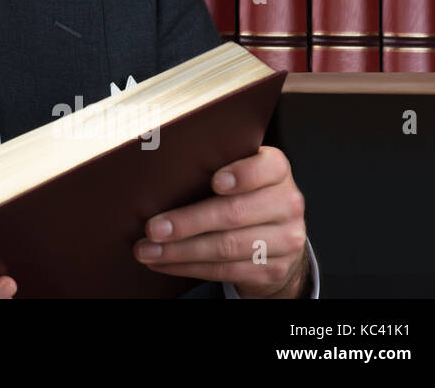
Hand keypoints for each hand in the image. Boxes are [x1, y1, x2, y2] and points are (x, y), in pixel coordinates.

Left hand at [132, 145, 309, 297]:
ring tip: (147, 250)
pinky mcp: (272, 269)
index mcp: (276, 170)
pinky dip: (188, 267)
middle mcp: (287, 204)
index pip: (267, 168)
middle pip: (235, 214)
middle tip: (153, 229)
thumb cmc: (243, 193)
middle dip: (187, 223)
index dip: (242, 175)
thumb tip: (157, 166)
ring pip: (226, 247)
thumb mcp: (239, 172)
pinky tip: (164, 263)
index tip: (214, 182)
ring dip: (180, 251)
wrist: (279, 239)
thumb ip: (213, 163)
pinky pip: (225, 270)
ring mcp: (284, 240)